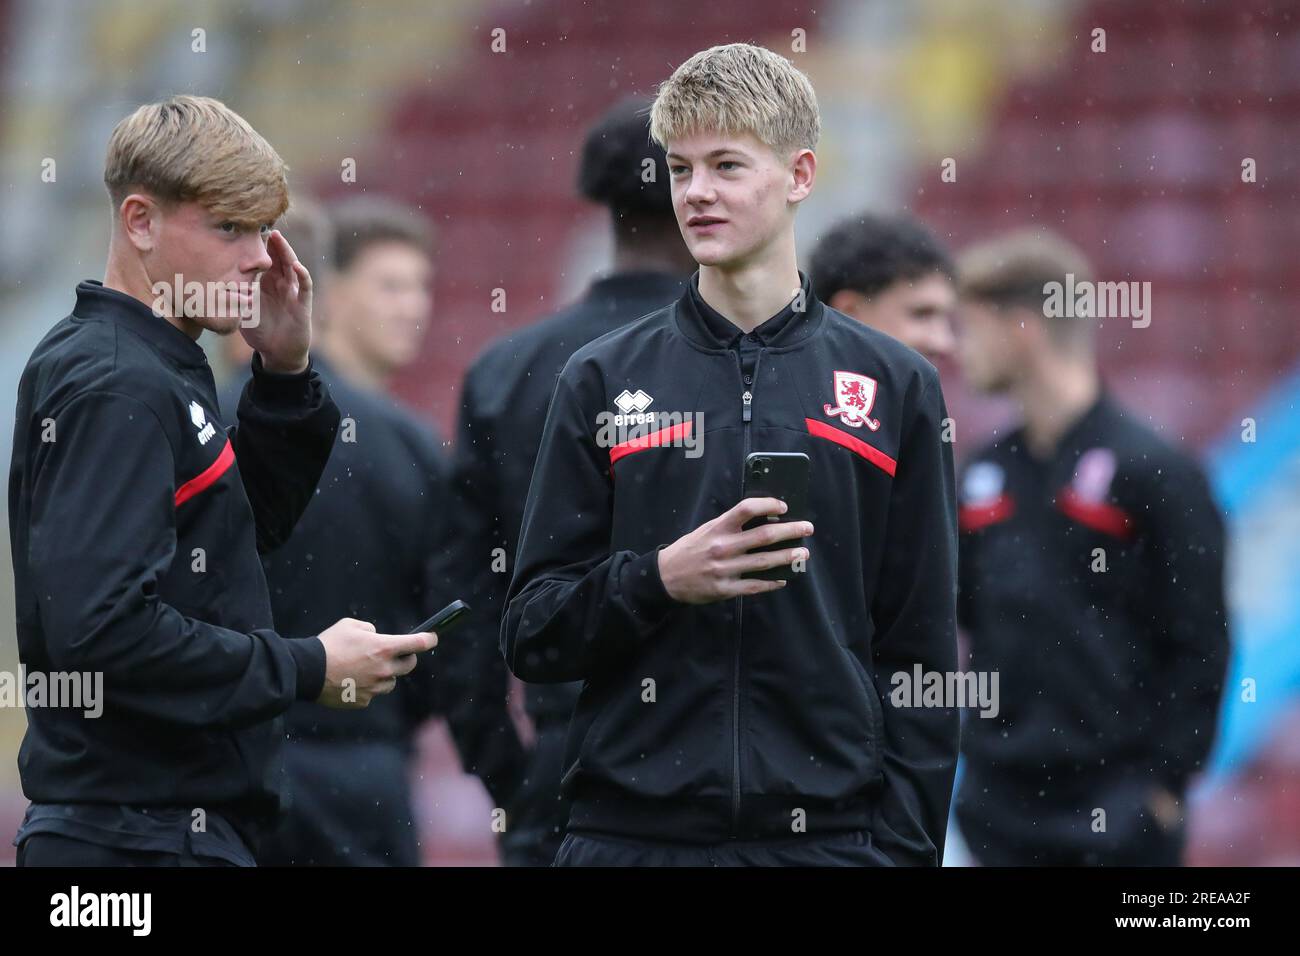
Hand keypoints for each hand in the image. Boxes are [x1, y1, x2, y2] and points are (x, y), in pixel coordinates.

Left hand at [243, 230, 311, 373]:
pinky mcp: (303, 304)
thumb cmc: (260, 329)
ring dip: (286, 251)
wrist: (277, 352)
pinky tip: (297, 265)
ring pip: (291, 266)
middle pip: (277, 256)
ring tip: (277, 237)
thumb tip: (204, 284)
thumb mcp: (241, 309)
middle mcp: (281, 283)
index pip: (262, 258)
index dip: (255, 244)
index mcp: (266, 282)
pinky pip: (305, 287)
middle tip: (260, 222)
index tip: (243, 227)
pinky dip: (302, 275)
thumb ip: (229, 294)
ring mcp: (293, 292)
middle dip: (271, 241)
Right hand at [314, 617, 436, 707]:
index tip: (432, 637)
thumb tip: (376, 637)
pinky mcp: (364, 701)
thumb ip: (370, 629)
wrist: (307, 671)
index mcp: (384, 648)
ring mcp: (375, 687)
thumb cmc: (329, 644)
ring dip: (385, 674)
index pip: (418, 644)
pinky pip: (373, 693)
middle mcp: (384, 669)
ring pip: (391, 681)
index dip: (429, 639)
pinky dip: (367, 687)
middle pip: (409, 665)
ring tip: (364, 667)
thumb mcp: (350, 625)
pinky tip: (352, 680)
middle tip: (396, 653)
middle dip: (406, 658)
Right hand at [657, 497, 812, 603]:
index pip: (747, 509)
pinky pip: (755, 586)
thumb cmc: (690, 549)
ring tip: (803, 553)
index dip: (768, 504)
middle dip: (790, 531)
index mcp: (718, 528)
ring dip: (788, 556)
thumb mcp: (706, 530)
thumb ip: (730, 525)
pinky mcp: (725, 589)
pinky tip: (784, 579)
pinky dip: (772, 583)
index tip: (783, 506)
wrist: (666, 577)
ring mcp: (725, 569)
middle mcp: (723, 547)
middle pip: (764, 536)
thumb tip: (763, 519)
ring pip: (765, 562)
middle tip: (807, 528)